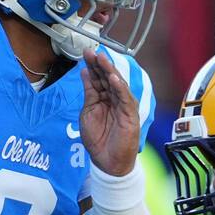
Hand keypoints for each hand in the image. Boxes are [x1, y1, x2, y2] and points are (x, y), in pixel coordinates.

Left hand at [79, 49, 139, 176]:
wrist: (107, 162)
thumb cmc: (98, 140)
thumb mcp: (88, 113)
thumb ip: (88, 93)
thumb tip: (84, 73)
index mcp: (104, 98)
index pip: (98, 78)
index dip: (92, 66)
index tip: (85, 53)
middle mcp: (114, 99)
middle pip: (108, 78)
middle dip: (100, 64)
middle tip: (92, 51)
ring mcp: (123, 106)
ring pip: (117, 85)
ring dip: (110, 71)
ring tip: (102, 59)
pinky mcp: (130, 115)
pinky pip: (125, 99)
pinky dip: (120, 88)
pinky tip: (114, 78)